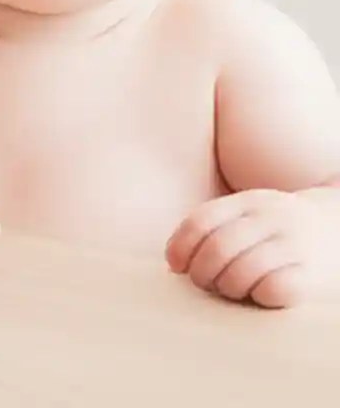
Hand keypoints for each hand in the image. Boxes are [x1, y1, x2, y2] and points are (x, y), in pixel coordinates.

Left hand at [166, 189, 337, 307]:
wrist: (339, 228)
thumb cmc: (277, 231)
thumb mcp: (247, 215)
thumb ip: (212, 229)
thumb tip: (174, 264)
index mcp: (248, 202)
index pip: (200, 221)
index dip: (180, 248)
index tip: (177, 267)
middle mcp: (272, 217)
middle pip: (218, 248)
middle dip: (202, 273)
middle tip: (206, 283)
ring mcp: (295, 243)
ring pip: (242, 271)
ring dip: (227, 287)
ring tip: (233, 289)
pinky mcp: (313, 273)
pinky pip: (274, 289)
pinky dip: (258, 296)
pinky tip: (261, 293)